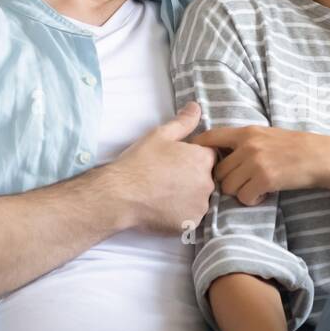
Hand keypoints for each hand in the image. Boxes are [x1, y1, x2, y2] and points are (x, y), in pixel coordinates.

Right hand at [105, 102, 216, 233]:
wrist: (120, 195)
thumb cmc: (139, 162)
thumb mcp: (160, 135)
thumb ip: (183, 122)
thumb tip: (196, 107)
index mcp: (203, 159)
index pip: (209, 156)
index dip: (192, 157)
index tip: (176, 161)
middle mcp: (208, 183)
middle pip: (205, 178)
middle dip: (191, 177)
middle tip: (166, 177)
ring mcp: (200, 205)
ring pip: (198, 198)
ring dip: (187, 196)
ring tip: (163, 193)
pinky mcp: (190, 223)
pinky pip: (190, 216)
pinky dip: (180, 212)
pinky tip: (163, 207)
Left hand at [190, 126, 329, 205]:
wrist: (321, 156)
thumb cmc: (295, 147)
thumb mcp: (267, 135)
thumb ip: (245, 141)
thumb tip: (221, 152)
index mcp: (246, 132)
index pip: (210, 137)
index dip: (197, 149)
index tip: (194, 161)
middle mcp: (247, 145)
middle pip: (217, 171)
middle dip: (226, 182)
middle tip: (242, 183)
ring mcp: (255, 162)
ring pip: (228, 187)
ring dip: (239, 192)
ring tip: (255, 189)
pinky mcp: (265, 179)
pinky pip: (244, 197)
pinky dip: (252, 200)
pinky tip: (264, 194)